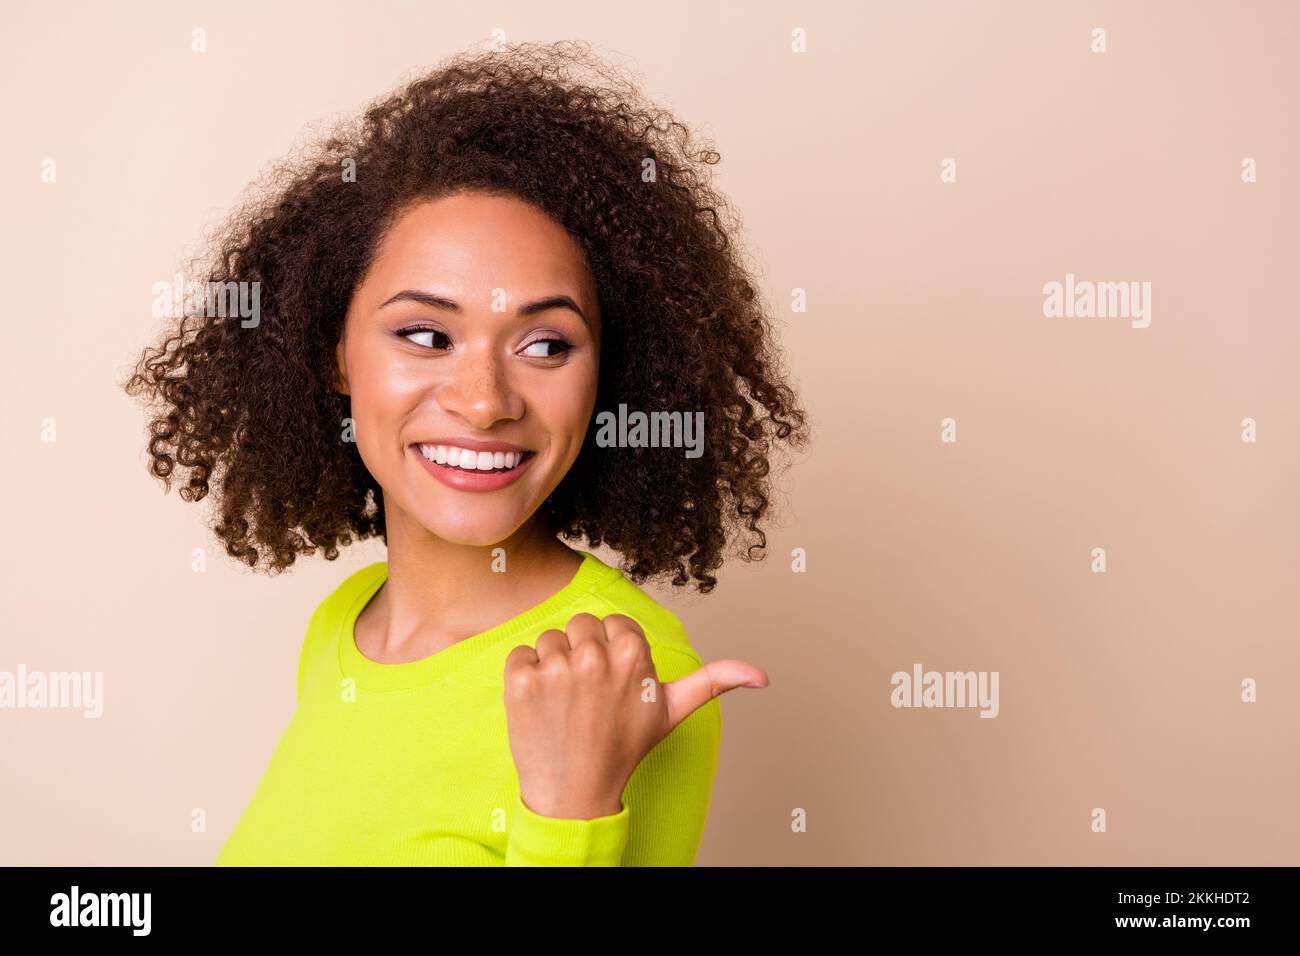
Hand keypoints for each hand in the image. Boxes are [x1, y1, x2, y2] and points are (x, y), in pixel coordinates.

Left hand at [503, 612, 766, 818]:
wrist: (576, 793)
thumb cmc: (624, 748)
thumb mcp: (673, 712)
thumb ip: (715, 681)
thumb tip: (764, 676)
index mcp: (634, 653)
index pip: (614, 624)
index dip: (613, 653)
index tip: (613, 686)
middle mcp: (595, 655)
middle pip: (581, 626)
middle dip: (584, 654)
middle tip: (589, 696)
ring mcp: (555, 668)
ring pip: (550, 638)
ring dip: (553, 665)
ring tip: (566, 703)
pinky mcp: (520, 680)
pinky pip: (519, 653)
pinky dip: (524, 676)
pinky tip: (541, 705)